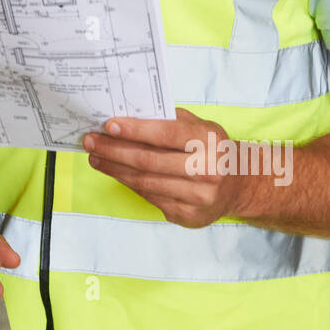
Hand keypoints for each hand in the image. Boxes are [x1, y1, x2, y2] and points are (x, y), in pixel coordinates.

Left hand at [82, 108, 240, 228]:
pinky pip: (149, 197)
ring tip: (96, 157)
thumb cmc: (211, 149)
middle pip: (149, 161)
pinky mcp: (187, 216)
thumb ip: (170, 119)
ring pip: (145, 182)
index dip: (135, 129)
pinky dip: (128, 183)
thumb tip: (128, 114)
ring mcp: (198, 197)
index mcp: (210, 142)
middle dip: (114, 150)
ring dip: (114, 169)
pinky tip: (115, 173)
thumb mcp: (200, 126)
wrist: (238, 186)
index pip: (167, 134)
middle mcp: (207, 171)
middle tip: (91, 141)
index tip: (109, 125)